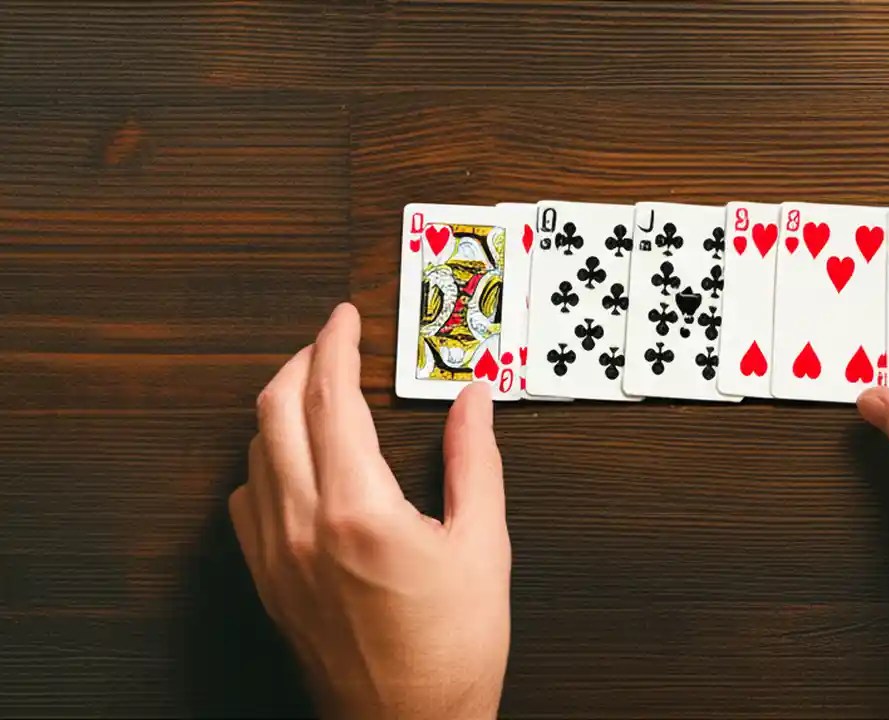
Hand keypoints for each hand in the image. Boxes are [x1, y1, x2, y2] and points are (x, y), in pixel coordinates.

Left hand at [230, 304, 509, 719]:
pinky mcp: (268, 580)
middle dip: (301, 361)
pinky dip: (266, 461)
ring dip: (281, 408)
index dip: (335, 344)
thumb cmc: (452, 652)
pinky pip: (246, 498)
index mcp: (359, 509)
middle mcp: (302, 526)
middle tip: (331, 342)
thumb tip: (474, 401)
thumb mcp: (482, 546)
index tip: (344, 318)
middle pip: (275, 409)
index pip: (329, 396)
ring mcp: (276, 555)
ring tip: (319, 394)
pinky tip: (298, 464)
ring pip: (254, 451)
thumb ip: (476, 460)